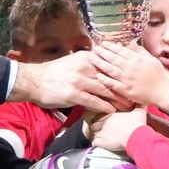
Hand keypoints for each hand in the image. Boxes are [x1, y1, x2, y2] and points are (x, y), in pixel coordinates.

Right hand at [8, 52, 124, 112]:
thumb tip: (102, 64)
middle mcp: (85, 67)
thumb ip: (88, 62)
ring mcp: (80, 80)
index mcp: (86, 58)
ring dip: (118, 99)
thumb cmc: (54, 73)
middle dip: (124, 88)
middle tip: (134, 96)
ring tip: (127, 106)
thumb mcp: (72, 62)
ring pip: (105, 90)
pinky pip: (94, 101)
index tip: (132, 81)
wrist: (34, 81)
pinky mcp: (74, 94)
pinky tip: (111, 111)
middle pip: (111, 78)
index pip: (110, 65)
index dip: (122, 74)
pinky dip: (104, 106)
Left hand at [90, 109, 148, 155]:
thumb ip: (139, 105)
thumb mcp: (139, 112)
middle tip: (102, 132)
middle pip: (94, 125)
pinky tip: (100, 145)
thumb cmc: (137, 124)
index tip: (105, 124)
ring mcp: (101, 132)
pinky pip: (93, 142)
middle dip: (96, 128)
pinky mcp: (101, 141)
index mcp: (111, 115)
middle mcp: (104, 123)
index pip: (100, 117)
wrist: (136, 137)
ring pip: (93, 133)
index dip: (101, 121)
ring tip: (101, 139)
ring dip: (96, 136)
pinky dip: (96, 144)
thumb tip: (142, 101)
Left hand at [92, 40, 168, 112]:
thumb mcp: (151, 59)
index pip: (120, 50)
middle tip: (94, 48)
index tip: (103, 43)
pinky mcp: (126, 90)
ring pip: (110, 69)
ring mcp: (127, 79)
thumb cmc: (159, 75)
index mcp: (137, 59)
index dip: (110, 46)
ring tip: (92, 59)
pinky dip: (104, 79)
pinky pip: (112, 84)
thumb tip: (130, 43)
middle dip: (102, 52)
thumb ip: (140, 51)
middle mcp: (130, 68)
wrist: (163, 91)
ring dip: (100, 63)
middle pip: (113, 58)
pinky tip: (98, 75)